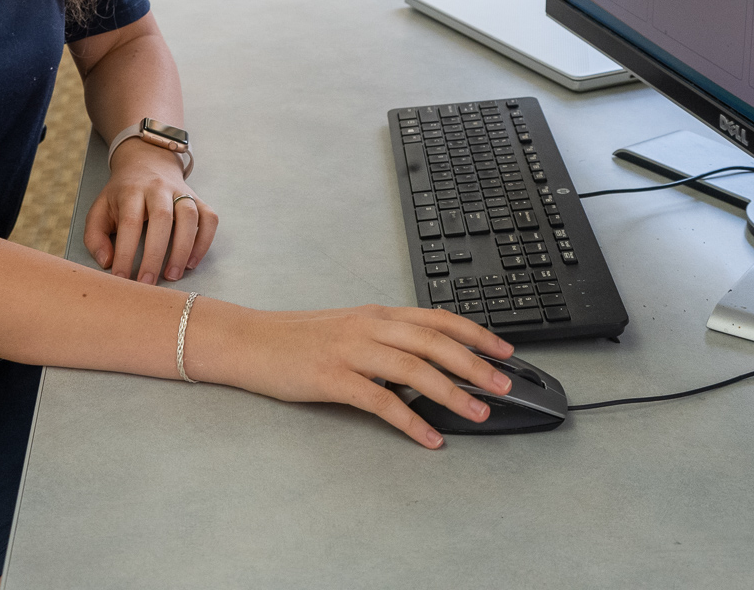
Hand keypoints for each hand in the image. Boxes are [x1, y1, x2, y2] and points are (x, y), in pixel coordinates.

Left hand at [84, 140, 217, 285]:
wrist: (147, 161)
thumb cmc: (121, 194)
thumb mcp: (99, 209)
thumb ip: (95, 236)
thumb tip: (107, 261)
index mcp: (131, 191)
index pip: (129, 223)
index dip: (125, 253)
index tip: (121, 278)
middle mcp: (158, 188)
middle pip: (161, 218)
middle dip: (155, 254)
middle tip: (148, 282)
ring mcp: (181, 191)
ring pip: (189, 216)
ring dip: (183, 248)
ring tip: (173, 275)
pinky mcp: (198, 199)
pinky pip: (209, 218)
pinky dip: (204, 241)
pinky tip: (192, 262)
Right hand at [189, 300, 517, 447]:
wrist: (248, 341)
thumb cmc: (297, 339)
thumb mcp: (349, 329)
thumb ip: (386, 341)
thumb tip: (426, 364)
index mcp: (377, 315)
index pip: (438, 319)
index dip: (476, 334)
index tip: (506, 350)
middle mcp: (369, 327)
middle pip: (435, 342)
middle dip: (476, 364)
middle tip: (505, 385)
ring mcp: (351, 351)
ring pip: (415, 368)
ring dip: (453, 392)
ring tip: (478, 412)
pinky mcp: (332, 379)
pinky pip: (381, 401)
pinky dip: (411, 420)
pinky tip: (429, 438)